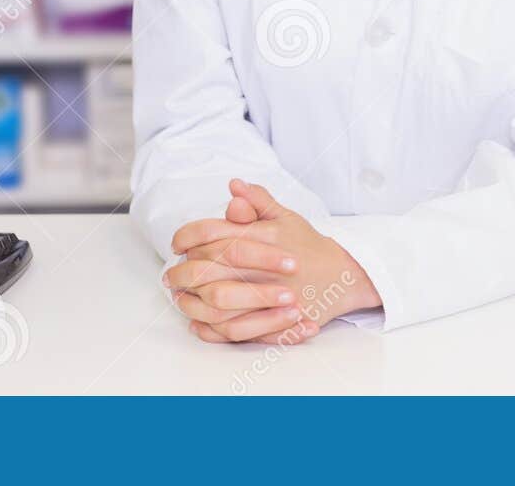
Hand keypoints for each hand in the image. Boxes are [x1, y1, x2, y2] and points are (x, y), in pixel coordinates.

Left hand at [168, 179, 381, 344]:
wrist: (342, 277)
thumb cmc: (309, 246)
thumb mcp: (286, 217)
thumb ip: (258, 201)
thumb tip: (233, 185)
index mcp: (262, 237)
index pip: (212, 233)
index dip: (187, 237)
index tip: (177, 244)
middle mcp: (261, 266)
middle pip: (208, 268)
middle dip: (182, 272)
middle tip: (171, 275)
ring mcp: (266, 296)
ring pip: (215, 302)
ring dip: (191, 300)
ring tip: (180, 298)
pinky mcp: (270, 321)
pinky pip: (231, 329)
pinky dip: (208, 327)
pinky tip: (197, 321)